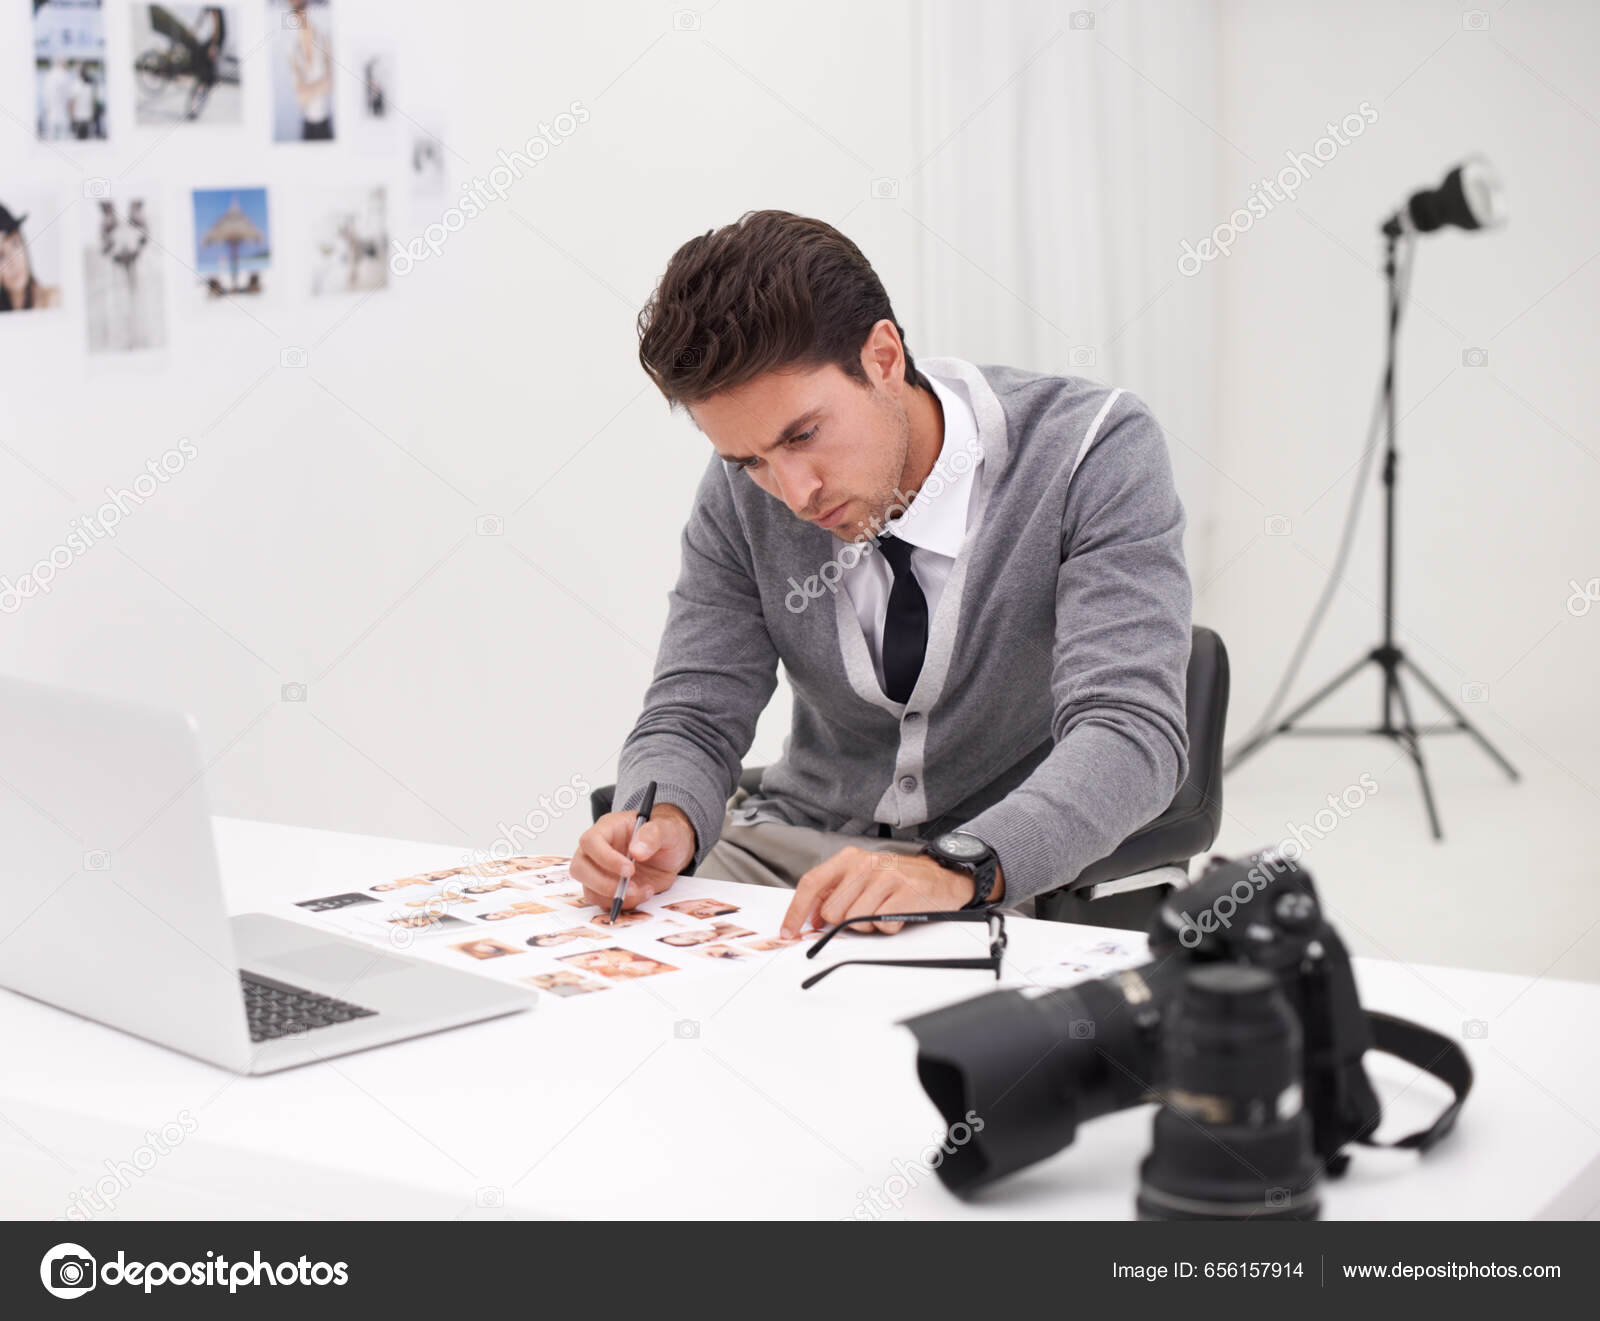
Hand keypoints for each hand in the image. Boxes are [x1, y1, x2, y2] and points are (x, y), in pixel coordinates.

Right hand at [569, 803, 696, 911]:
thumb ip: (653, 835)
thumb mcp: (667, 828)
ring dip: (614, 897)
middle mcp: (598, 850)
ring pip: (589, 890)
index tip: (629, 870)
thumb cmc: (665, 834)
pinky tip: (644, 893)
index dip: (605, 858)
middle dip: (604, 884)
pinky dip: (623, 904)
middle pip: (580, 868)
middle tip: (632, 887)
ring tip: (643, 890)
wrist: (673, 851)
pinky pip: (603, 902)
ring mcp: (600, 871)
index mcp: (608, 828)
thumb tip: (636, 851)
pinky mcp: (608, 888)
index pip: (591, 842)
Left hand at [780, 848, 976, 937]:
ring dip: (867, 926)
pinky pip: (881, 926)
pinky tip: (896, 914)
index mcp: (849, 858)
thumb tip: (810, 918)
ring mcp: (885, 878)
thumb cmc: (897, 879)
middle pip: (832, 911)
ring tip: (882, 912)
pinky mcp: (903, 894)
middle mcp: (865, 864)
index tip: (788, 931)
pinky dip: (887, 928)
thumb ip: (835, 892)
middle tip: (863, 913)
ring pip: (855, 921)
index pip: (812, 884)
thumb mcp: (862, 876)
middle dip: (844, 922)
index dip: (796, 910)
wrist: (940, 876)